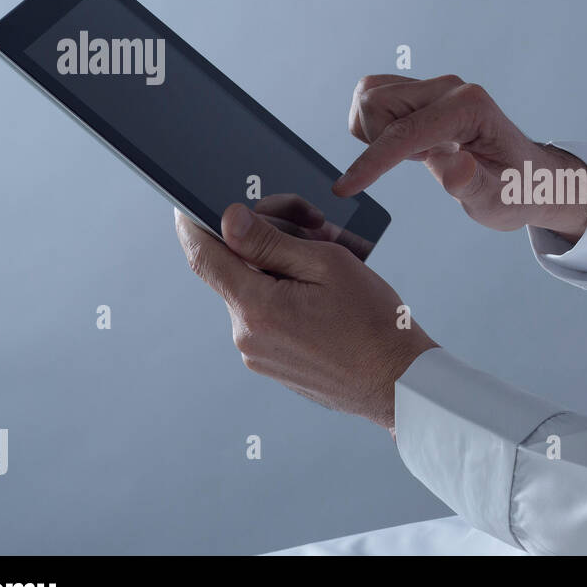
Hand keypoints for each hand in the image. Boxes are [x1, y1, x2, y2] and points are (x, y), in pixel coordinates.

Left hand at [174, 203, 436, 429]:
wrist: (398, 382)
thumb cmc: (374, 323)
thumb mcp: (328, 265)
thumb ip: (270, 241)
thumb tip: (227, 220)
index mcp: (257, 307)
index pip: (202, 255)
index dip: (191, 223)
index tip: (188, 203)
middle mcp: (246, 335)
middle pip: (234, 269)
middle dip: (264, 237)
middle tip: (311, 221)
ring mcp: (257, 354)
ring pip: (252, 291)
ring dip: (279, 266)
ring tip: (327, 258)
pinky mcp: (271, 364)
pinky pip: (266, 316)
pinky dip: (284, 293)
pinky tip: (321, 290)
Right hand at [333, 74, 586, 242]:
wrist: (527, 177)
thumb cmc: (516, 190)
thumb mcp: (498, 199)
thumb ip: (472, 184)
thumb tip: (454, 165)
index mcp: (470, 108)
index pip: (404, 133)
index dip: (371, 163)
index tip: (344, 189)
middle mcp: (450, 88)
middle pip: (376, 102)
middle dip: (377, 143)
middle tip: (417, 165)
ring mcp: (435, 87)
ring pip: (370, 95)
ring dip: (376, 132)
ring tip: (416, 156)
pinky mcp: (422, 93)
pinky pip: (374, 98)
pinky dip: (377, 126)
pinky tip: (411, 147)